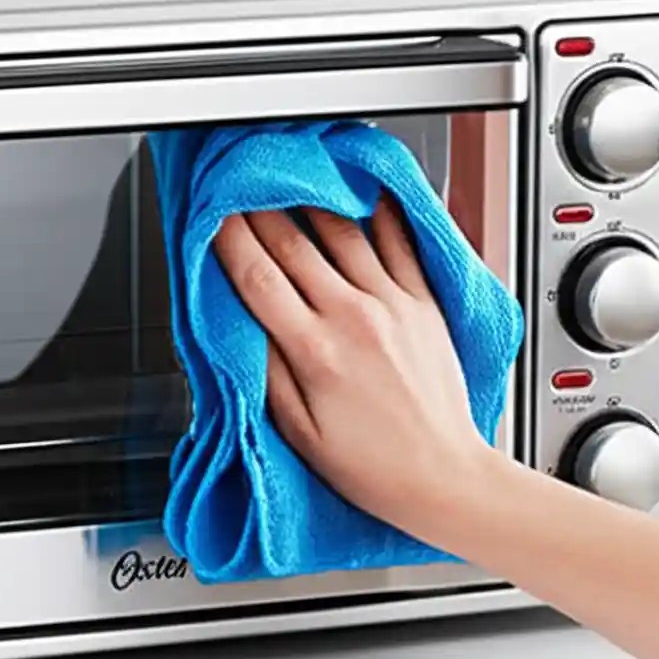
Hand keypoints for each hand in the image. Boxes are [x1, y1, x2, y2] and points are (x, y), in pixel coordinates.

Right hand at [212, 198, 498, 527]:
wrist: (445, 477)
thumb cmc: (371, 466)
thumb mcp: (298, 433)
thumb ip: (266, 373)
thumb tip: (241, 326)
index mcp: (316, 353)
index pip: (259, 279)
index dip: (230, 241)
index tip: (213, 217)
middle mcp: (354, 318)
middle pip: (294, 246)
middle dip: (259, 210)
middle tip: (239, 186)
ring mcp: (393, 305)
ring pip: (343, 234)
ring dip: (310, 201)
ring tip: (288, 181)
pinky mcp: (424, 304)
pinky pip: (400, 244)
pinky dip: (380, 214)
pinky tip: (364, 194)